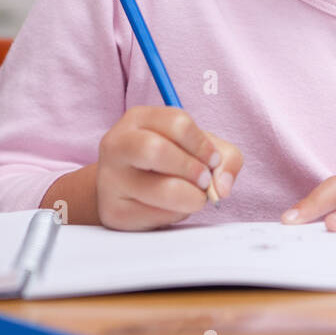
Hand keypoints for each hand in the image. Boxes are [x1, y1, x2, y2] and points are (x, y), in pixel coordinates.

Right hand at [96, 106, 242, 230]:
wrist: (128, 190)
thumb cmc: (168, 163)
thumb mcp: (199, 148)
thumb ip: (225, 158)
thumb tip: (223, 186)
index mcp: (139, 118)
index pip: (177, 122)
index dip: (202, 145)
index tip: (212, 161)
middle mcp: (117, 144)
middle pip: (157, 150)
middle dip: (192, 169)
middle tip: (204, 181)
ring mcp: (110, 178)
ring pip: (161, 189)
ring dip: (190, 197)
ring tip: (192, 196)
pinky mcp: (114, 211)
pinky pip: (156, 216)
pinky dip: (176, 214)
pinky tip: (172, 208)